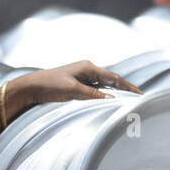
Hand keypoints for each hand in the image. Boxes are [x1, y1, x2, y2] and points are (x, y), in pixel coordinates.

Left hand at [10, 60, 141, 110]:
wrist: (30, 87)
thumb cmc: (49, 86)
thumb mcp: (73, 90)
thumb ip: (93, 94)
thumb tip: (112, 98)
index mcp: (87, 67)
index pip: (113, 77)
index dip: (127, 86)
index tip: (139, 93)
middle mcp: (86, 69)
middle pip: (110, 80)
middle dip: (124, 89)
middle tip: (136, 99)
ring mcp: (82, 76)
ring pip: (103, 85)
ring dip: (114, 93)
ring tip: (126, 102)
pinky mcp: (76, 84)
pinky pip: (95, 89)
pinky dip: (103, 95)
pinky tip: (108, 102)